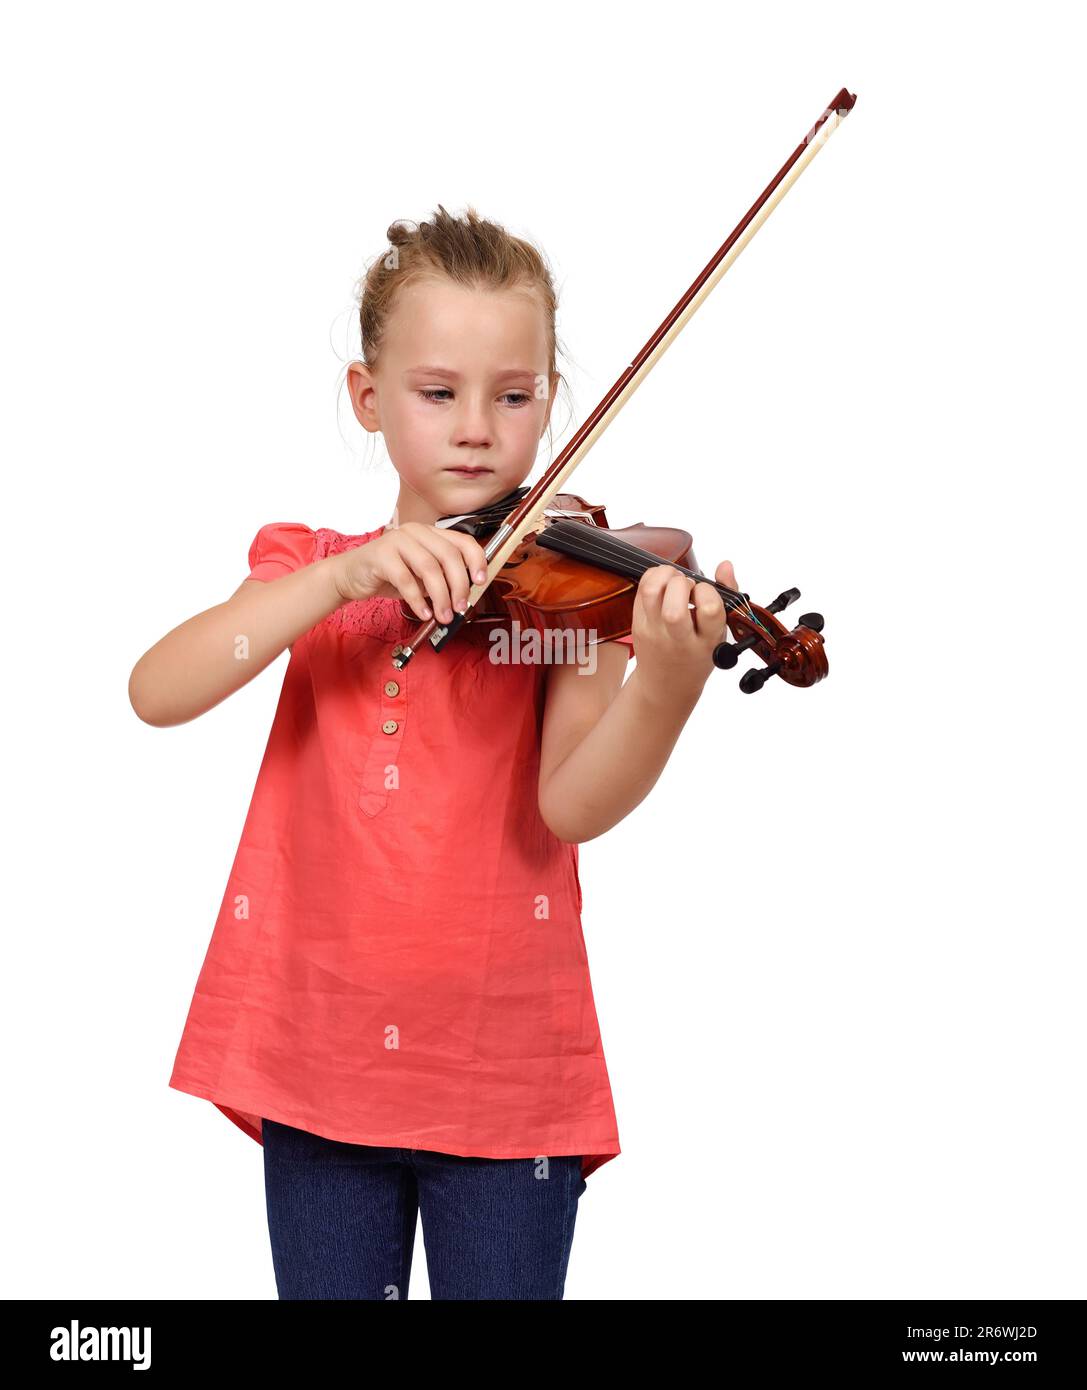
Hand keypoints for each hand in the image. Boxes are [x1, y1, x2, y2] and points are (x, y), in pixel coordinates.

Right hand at [333, 522, 489, 622]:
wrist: (351, 576)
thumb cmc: (389, 577)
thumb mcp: (422, 578)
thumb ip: (442, 580)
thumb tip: (465, 596)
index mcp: (431, 533)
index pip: (463, 541)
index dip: (476, 561)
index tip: (481, 582)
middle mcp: (416, 532)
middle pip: (448, 556)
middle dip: (459, 585)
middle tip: (460, 608)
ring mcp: (398, 540)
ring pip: (429, 568)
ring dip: (441, 596)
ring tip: (443, 616)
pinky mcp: (381, 555)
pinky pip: (406, 580)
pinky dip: (418, 600)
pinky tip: (423, 613)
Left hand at [630, 560, 736, 698]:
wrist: (668, 684)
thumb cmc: (698, 655)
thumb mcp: (719, 632)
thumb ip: (727, 595)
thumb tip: (725, 565)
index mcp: (706, 642)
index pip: (710, 609)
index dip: (708, 592)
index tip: (705, 594)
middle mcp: (679, 640)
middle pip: (675, 607)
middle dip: (683, 583)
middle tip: (687, 586)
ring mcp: (654, 634)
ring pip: (651, 593)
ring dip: (664, 575)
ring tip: (674, 579)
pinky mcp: (638, 626)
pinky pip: (640, 591)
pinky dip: (652, 578)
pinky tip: (663, 584)